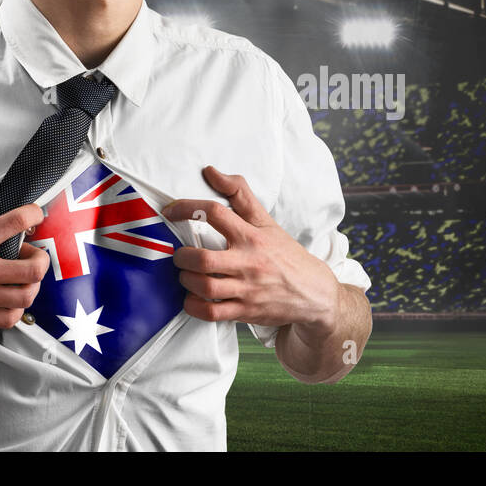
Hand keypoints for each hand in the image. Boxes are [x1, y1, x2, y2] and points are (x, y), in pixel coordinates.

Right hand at [0, 176, 50, 329]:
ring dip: (32, 286)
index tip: (34, 215)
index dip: (33, 214)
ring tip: (23, 278)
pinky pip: (7, 319)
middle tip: (32, 254)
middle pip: (35, 267)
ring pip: (26, 295)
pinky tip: (8, 300)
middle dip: (42, 258)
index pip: (16, 222)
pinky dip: (16, 311)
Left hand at [162, 166, 339, 330]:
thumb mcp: (266, 222)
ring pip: (204, 287)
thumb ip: (239, 195)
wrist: (314, 293)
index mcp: (252, 236)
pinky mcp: (245, 311)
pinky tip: (193, 297)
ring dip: (186, 280)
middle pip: (204, 259)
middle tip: (180, 254)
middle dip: (182, 257)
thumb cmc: (286, 255)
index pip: (215, 213)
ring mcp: (247, 289)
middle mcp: (249, 262)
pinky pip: (211, 313)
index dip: (186, 208)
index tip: (171, 211)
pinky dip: (194, 306)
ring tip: (187, 274)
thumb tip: (211, 172)